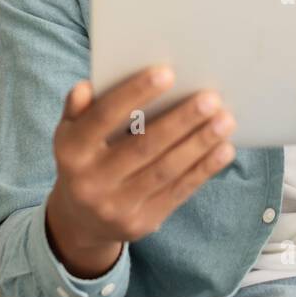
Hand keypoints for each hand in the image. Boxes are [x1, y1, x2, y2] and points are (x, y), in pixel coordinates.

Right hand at [44, 66, 236, 278]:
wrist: (80, 220)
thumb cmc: (83, 160)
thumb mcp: (70, 133)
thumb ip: (78, 108)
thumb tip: (87, 86)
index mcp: (71, 150)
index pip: (104, 116)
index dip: (135, 93)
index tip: (167, 73)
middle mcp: (90, 181)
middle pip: (143, 145)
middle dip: (181, 120)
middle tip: (211, 98)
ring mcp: (116, 206)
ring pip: (165, 170)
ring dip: (199, 144)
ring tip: (225, 120)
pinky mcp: (141, 224)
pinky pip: (177, 193)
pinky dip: (203, 170)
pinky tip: (223, 149)